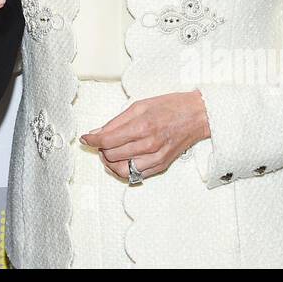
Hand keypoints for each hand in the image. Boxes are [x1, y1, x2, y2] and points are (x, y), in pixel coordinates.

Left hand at [78, 91, 210, 180]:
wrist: (197, 116)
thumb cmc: (171, 107)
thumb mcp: (140, 106)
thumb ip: (117, 121)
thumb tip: (97, 132)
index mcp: (142, 126)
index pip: (107, 140)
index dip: (92, 140)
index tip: (86, 139)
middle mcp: (148, 145)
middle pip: (112, 155)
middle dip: (101, 149)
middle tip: (100, 142)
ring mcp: (155, 158)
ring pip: (122, 170)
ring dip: (110, 163)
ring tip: (109, 153)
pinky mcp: (161, 166)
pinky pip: (136, 175)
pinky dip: (124, 169)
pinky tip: (123, 159)